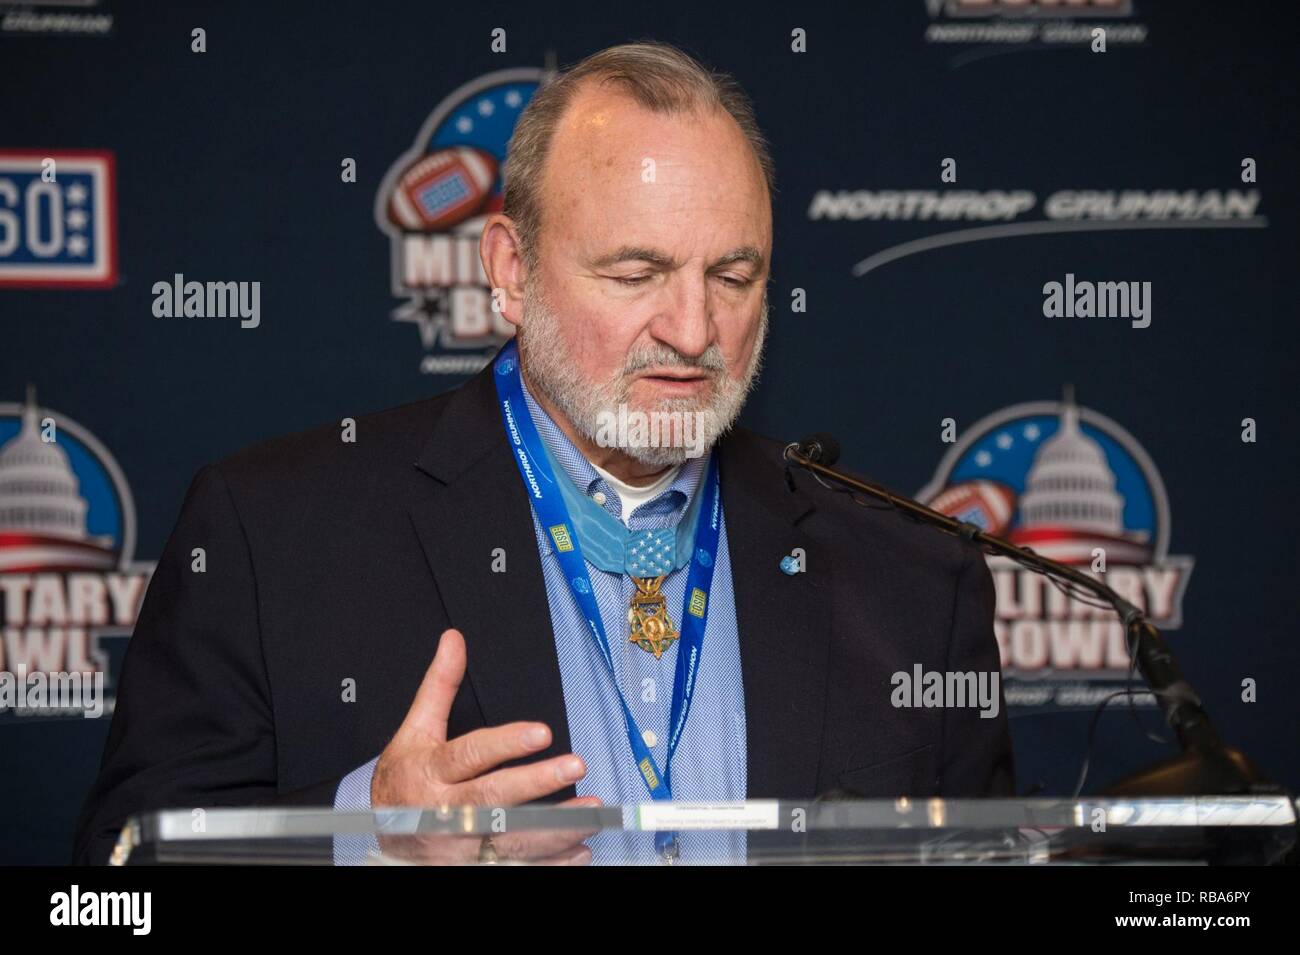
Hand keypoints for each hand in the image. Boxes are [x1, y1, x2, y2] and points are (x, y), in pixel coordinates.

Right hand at [370, 628, 597, 863]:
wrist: (385, 836)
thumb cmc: (403, 781)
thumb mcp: (414, 731)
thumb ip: (439, 687)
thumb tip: (454, 641)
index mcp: (431, 773)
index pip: (469, 757)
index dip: (505, 744)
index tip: (540, 732)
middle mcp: (445, 812)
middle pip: (493, 799)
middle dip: (537, 784)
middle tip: (575, 765)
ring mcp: (461, 845)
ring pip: (511, 839)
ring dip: (555, 828)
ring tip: (592, 811)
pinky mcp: (476, 866)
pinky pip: (517, 867)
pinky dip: (550, 862)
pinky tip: (580, 849)